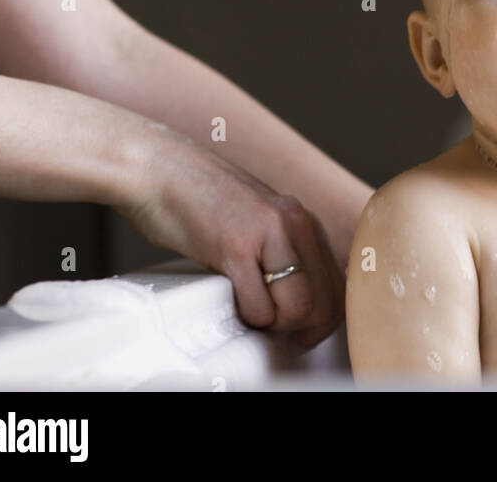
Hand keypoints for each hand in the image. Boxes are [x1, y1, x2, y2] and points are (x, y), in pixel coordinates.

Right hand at [115, 126, 343, 348]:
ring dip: (273, 324)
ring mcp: (266, 233)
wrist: (157, 167)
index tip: (298, 326)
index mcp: (302, 218)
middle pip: (323, 303)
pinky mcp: (233, 248)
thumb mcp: (257, 217)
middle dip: (300, 328)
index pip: (339, 285)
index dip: (321, 317)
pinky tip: (231, 297)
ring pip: (297, 309)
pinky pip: (258, 308)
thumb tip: (300, 297)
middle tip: (273, 328)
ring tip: (250, 310)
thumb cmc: (199, 199)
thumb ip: (282, 247)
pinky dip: (247, 318)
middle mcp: (293, 223)